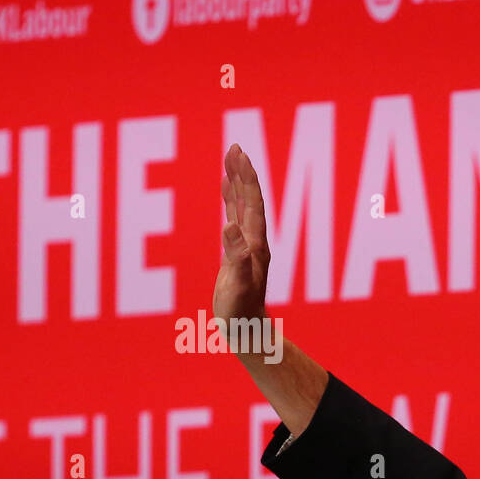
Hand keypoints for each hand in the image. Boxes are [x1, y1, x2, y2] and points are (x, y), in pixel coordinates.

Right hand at [213, 143, 269, 330]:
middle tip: (234, 147)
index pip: (252, 203)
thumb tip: (229, 226)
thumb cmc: (240, 313)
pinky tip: (225, 189)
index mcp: (255, 244)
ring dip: (236, 182)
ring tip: (229, 159)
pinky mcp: (236, 252)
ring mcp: (246, 245)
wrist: (246, 331)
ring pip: (241, 206)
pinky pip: (233, 218)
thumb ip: (235, 256)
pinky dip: (229, 200)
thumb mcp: (236, 285)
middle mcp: (253, 240)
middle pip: (249, 199)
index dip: (246, 178)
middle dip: (242, 172)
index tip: (238, 154)